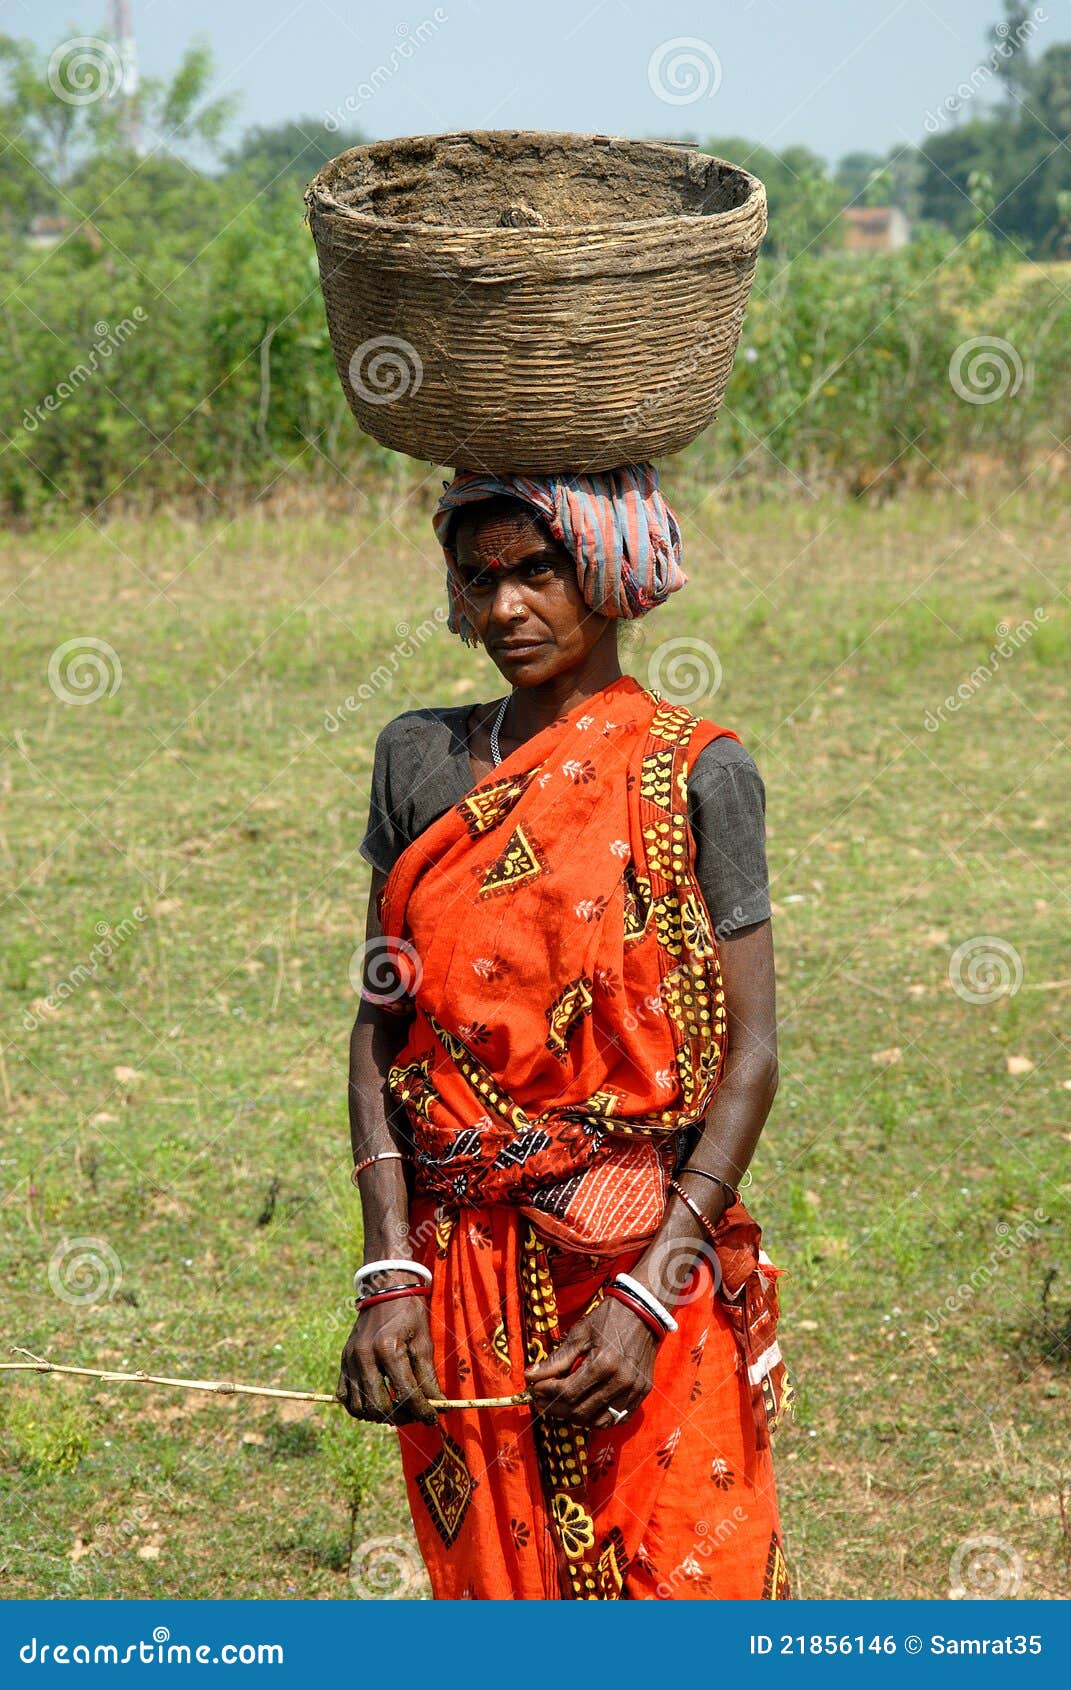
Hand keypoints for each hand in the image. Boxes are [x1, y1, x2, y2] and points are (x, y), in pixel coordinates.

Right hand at [336, 1295, 443, 1426]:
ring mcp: (350, 1359)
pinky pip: (344, 1396)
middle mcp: (365, 1356)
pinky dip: (359, 1407)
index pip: (406, 1394)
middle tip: (415, 1416)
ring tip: (398, 1411)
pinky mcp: (344, 1360)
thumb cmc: (410, 1314)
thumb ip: (428, 1378)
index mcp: (389, 1348)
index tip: (433, 1418)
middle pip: (380, 1406)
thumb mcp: (424, 1342)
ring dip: (380, 1416)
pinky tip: (376, 1403)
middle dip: (402, 1417)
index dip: (423, 1411)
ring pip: (360, 1407)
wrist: (386, 1289)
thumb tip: (439, 1407)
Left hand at [523, 1297, 658, 1429]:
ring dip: (575, 1417)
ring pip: (598, 1421)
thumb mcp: (579, 1334)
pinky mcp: (642, 1393)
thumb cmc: (608, 1318)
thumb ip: (556, 1359)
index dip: (547, 1394)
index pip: (567, 1392)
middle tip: (543, 1400)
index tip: (535, 1389)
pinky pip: (617, 1418)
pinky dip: (598, 1419)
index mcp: (603, 1364)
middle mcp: (620, 1381)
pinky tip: (584, 1409)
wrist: (642, 1311)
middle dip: (556, 1408)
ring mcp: (634, 1390)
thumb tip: (530, 1376)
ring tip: (561, 1406)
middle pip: (580, 1411)